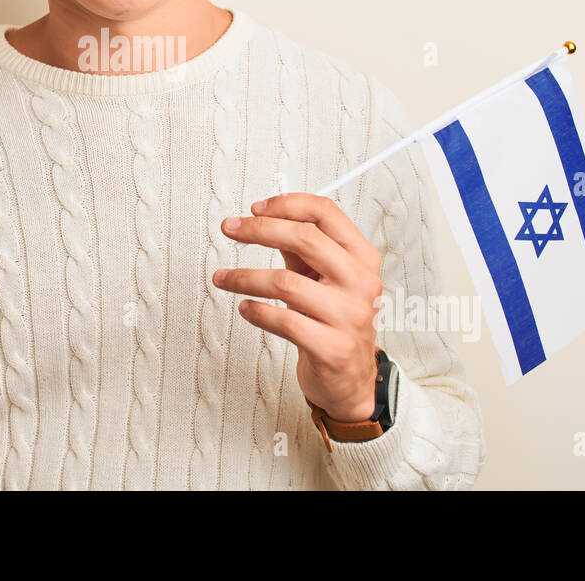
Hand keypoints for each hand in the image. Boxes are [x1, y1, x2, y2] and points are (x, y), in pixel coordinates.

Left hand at [215, 193, 382, 421]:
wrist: (352, 379)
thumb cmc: (335, 321)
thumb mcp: (323, 277)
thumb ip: (300, 248)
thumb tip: (263, 218)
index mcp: (362, 257)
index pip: (326, 213)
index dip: (286, 204)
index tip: (255, 208)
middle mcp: (361, 282)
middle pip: (304, 239)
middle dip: (259, 230)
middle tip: (230, 229)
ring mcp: (349, 316)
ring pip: (285, 283)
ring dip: (245, 277)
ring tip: (223, 278)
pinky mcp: (332, 348)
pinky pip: (283, 321)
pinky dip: (256, 312)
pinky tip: (245, 308)